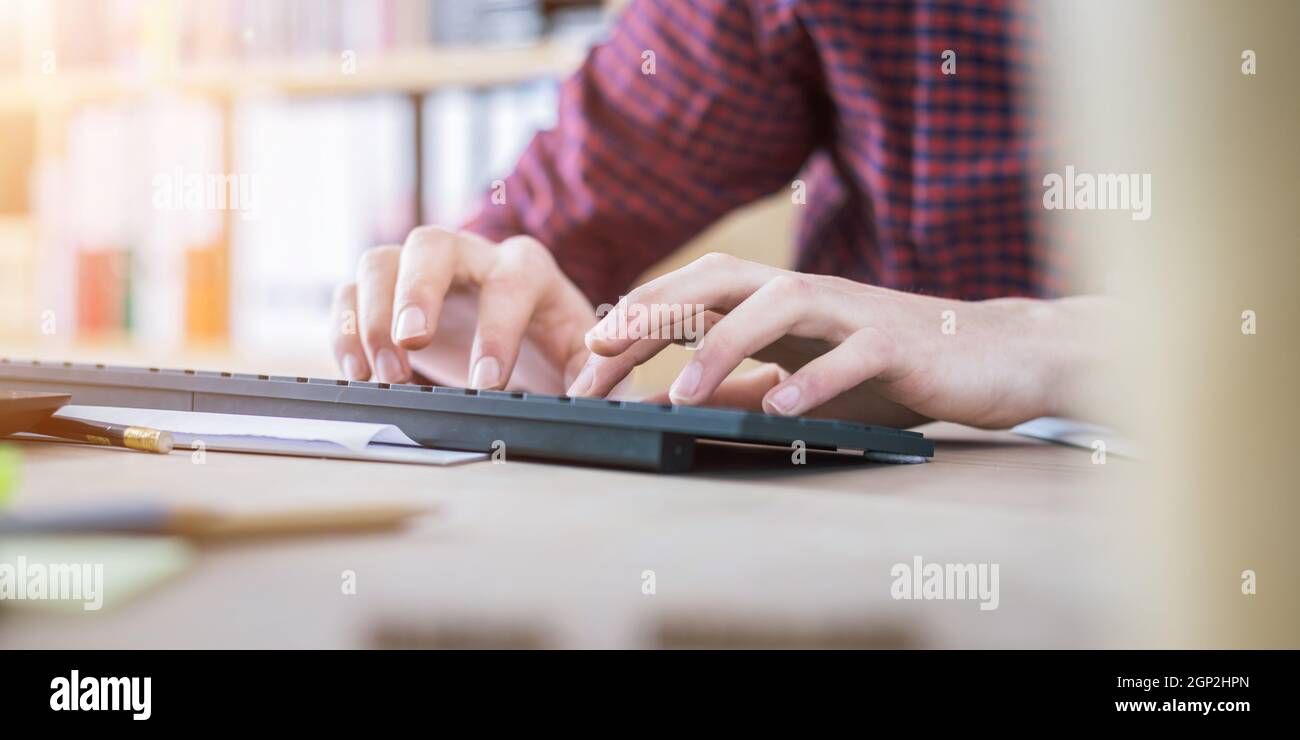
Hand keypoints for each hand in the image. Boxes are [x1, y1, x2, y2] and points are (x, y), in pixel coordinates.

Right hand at [331, 227, 594, 390]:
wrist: (523, 343)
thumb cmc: (554, 347)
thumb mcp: (584, 360)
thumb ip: (596, 376)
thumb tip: (589, 400)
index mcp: (527, 269)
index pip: (511, 283)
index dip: (497, 330)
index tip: (487, 384)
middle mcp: (471, 256)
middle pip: (431, 244)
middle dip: (417, 291)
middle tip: (411, 343)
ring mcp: (421, 269)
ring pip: (380, 261)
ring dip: (372, 318)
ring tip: (385, 375)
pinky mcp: (386, 291)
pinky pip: (349, 293)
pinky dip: (344, 331)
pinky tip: (358, 374)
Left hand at [571, 253, 1085, 428]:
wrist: (995, 355)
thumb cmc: (889, 369)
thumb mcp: (799, 380)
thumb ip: (738, 388)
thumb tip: (660, 406)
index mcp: (777, 304)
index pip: (693, 297)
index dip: (636, 320)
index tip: (584, 360)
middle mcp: (808, 296)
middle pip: (720, 281)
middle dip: (656, 311)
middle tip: (600, 350)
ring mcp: (855, 313)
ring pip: (780, 306)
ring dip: (725, 345)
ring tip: (683, 392)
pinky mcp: (901, 343)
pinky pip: (852, 354)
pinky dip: (816, 379)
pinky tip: (782, 407)